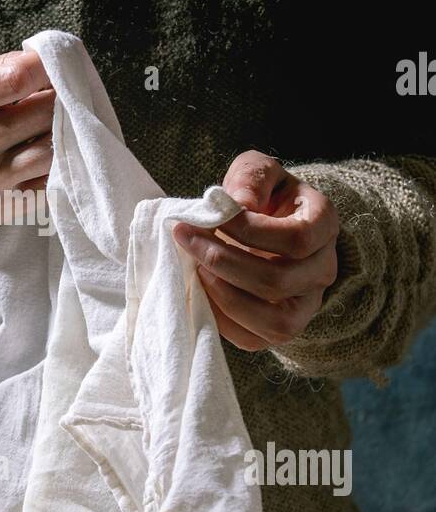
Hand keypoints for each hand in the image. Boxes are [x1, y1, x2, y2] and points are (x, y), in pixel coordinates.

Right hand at [0, 51, 53, 236]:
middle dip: (63, 101)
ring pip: (54, 150)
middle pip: (45, 113)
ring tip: (62, 125)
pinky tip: (53, 155)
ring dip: (66, 134)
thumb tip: (40, 60)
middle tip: (66, 97)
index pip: (19, 78)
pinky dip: (59, 166)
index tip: (58, 69)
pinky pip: (51, 182)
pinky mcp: (5, 205)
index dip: (50, 69)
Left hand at [172, 151, 338, 351]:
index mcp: (324, 225)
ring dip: (223, 295)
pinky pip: (254, 339)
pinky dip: (221, 319)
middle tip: (186, 240)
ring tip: (196, 269)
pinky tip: (201, 291)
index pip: (295, 238)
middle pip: (278, 281)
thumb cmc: (263, 196)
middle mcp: (324, 269)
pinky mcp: (283, 328)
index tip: (208, 217)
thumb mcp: (258, 171)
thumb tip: (237, 204)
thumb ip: (250, 178)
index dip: (248, 231)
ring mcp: (307, 304)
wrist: (270, 227)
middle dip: (223, 261)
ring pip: (273, 320)